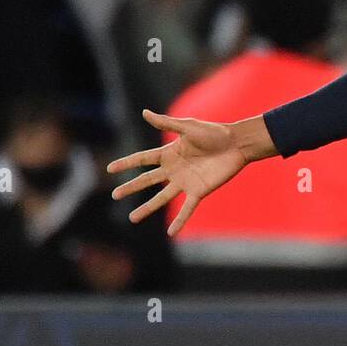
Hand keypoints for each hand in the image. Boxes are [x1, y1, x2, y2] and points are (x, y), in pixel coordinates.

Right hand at [107, 111, 274, 235]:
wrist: (237, 144)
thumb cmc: (214, 132)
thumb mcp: (187, 127)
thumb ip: (166, 123)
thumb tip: (144, 112)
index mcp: (169, 153)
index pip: (142, 159)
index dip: (126, 163)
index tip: (109, 168)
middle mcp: (174, 169)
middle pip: (148, 180)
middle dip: (131, 187)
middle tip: (115, 195)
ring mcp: (185, 182)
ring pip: (162, 198)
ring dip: (147, 208)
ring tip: (132, 218)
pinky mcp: (199, 191)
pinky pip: (187, 209)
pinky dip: (179, 221)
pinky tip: (170, 233)